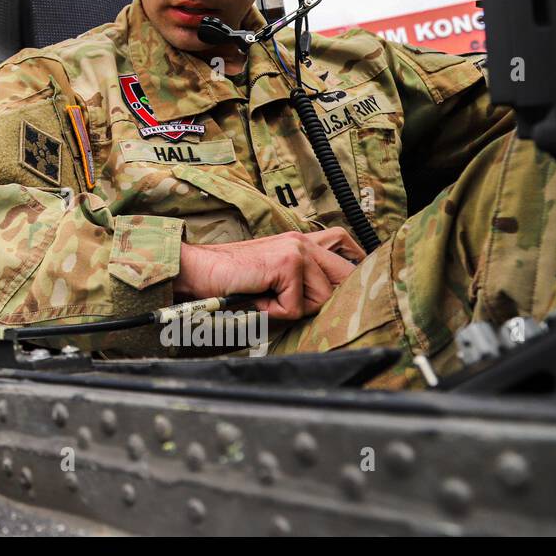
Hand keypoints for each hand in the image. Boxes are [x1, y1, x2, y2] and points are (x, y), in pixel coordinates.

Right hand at [171, 228, 364, 320]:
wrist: (198, 271)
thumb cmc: (232, 281)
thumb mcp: (273, 281)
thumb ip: (302, 283)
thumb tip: (337, 306)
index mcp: (302, 243)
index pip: (349, 252)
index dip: (355, 273)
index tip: (356, 291)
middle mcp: (303, 242)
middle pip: (345, 280)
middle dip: (325, 302)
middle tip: (291, 306)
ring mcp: (297, 250)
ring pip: (319, 301)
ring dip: (290, 310)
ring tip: (264, 299)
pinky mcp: (288, 264)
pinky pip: (296, 308)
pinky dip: (273, 313)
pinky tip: (256, 300)